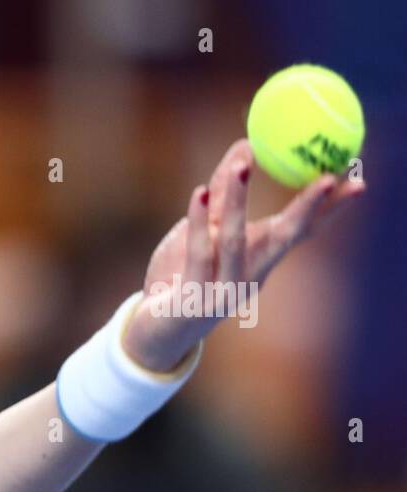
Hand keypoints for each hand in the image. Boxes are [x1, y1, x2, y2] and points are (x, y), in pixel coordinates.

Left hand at [121, 137, 366, 372]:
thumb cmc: (180, 275)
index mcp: (261, 260)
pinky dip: (198, 222)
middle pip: (285, 239)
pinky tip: (199, 193)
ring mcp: (224, 290)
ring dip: (238, 200)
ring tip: (242, 164)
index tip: (358, 181)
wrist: (152, 330)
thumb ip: (222, 192)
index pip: (302, 231)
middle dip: (308, 209)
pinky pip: (199, 254)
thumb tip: (247, 143)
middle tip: (327, 177)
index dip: (331, 209)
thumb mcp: (204, 230)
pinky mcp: (193, 298)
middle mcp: (251, 276)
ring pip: (236, 242)